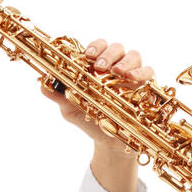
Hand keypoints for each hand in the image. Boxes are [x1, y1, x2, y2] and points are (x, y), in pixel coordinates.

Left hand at [38, 37, 154, 143]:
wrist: (110, 144)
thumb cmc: (90, 121)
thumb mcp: (71, 110)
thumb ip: (59, 96)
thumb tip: (42, 85)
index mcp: (98, 67)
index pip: (97, 47)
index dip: (94, 47)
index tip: (87, 56)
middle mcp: (115, 67)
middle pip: (116, 48)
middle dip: (107, 54)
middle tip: (99, 66)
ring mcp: (132, 75)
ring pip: (133, 55)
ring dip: (125, 61)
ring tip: (118, 72)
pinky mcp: (146, 86)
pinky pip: (148, 72)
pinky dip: (142, 72)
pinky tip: (132, 79)